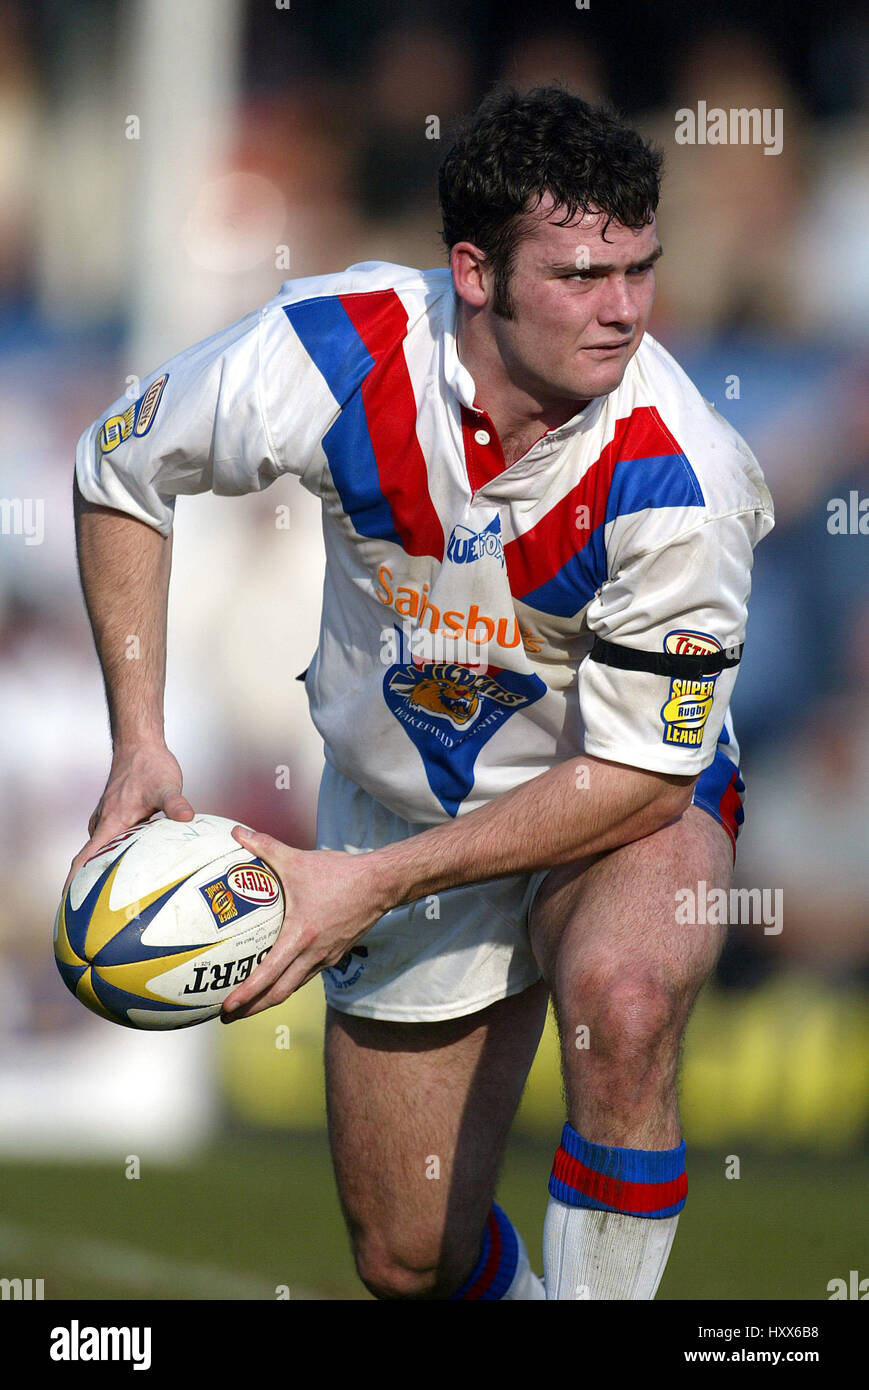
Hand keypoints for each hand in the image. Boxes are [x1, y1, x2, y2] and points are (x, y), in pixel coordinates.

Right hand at [64, 740, 193, 892]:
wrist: (141, 745)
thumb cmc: (150, 765)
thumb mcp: (167, 785)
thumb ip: (176, 803)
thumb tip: (186, 817)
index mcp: (111, 822)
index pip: (85, 859)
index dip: (73, 884)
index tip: (66, 906)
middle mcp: (104, 824)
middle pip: (92, 862)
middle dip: (91, 887)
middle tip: (102, 916)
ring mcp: (108, 821)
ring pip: (103, 852)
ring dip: (107, 871)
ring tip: (120, 900)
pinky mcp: (116, 818)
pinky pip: (112, 843)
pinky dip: (118, 857)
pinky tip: (135, 868)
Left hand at [220, 826, 391, 1020]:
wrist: (381, 883)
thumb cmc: (339, 873)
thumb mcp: (297, 860)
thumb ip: (264, 846)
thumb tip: (237, 832)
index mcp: (301, 937)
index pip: (268, 975)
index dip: (246, 994)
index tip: (225, 1007)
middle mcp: (313, 954)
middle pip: (279, 993)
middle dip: (251, 1009)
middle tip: (226, 1016)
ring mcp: (326, 957)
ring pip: (294, 987)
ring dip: (270, 999)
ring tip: (247, 1005)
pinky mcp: (335, 954)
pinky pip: (307, 975)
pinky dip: (288, 983)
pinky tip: (278, 977)